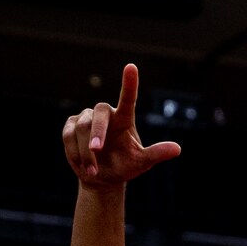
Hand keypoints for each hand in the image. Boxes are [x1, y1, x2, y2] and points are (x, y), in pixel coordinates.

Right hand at [62, 63, 180, 189]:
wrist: (102, 178)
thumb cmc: (124, 167)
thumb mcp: (141, 163)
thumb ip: (156, 154)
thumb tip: (177, 149)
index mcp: (124, 118)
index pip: (128, 98)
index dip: (129, 83)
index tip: (131, 67)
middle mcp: (107, 114)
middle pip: (99, 113)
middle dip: (97, 132)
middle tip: (96, 150)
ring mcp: (87, 118)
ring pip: (82, 127)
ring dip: (86, 152)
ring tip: (93, 170)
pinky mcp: (71, 125)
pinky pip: (68, 135)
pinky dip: (74, 152)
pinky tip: (82, 165)